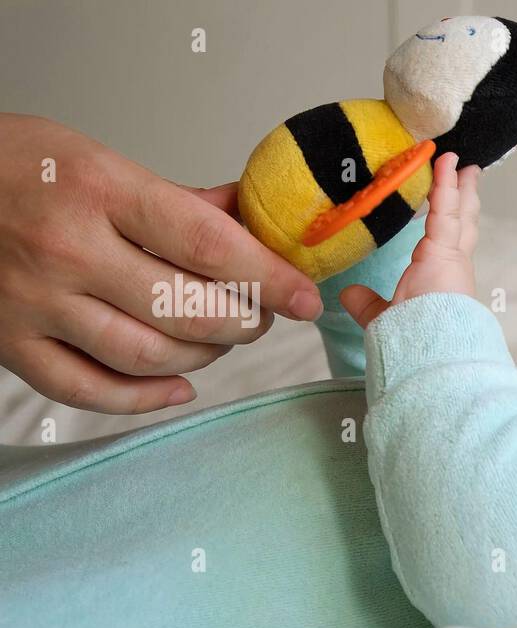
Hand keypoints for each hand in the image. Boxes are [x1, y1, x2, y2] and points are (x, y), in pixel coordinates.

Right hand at [0, 113, 323, 413]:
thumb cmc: (12, 167)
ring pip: (150, 355)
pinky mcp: (9, 344)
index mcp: (97, 189)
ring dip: (206, 355)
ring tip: (223, 338)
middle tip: (263, 313)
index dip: (271, 278)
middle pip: (188, 309)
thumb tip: (258, 223)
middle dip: (245, 320)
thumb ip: (179, 201)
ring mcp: (34, 303)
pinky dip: (146, 399)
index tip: (307, 297)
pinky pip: (91, 391)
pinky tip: (181, 386)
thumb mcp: (96, 159)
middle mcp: (65, 248)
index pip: (208, 245)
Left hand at [340, 151, 479, 329]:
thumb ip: (367, 303)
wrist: (426, 350)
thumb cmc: (410, 339)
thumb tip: (348, 295)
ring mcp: (452, 256)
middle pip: (463, 222)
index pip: (448, 241)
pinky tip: (447, 162)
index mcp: (439, 278)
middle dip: (466, 197)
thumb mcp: (381, 316)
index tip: (451, 200)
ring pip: (459, 212)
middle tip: (469, 173)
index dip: (451, 219)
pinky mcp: (445, 250)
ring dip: (458, 184)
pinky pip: (446, 208)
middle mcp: (452, 265)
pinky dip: (446, 183)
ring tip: (459, 160)